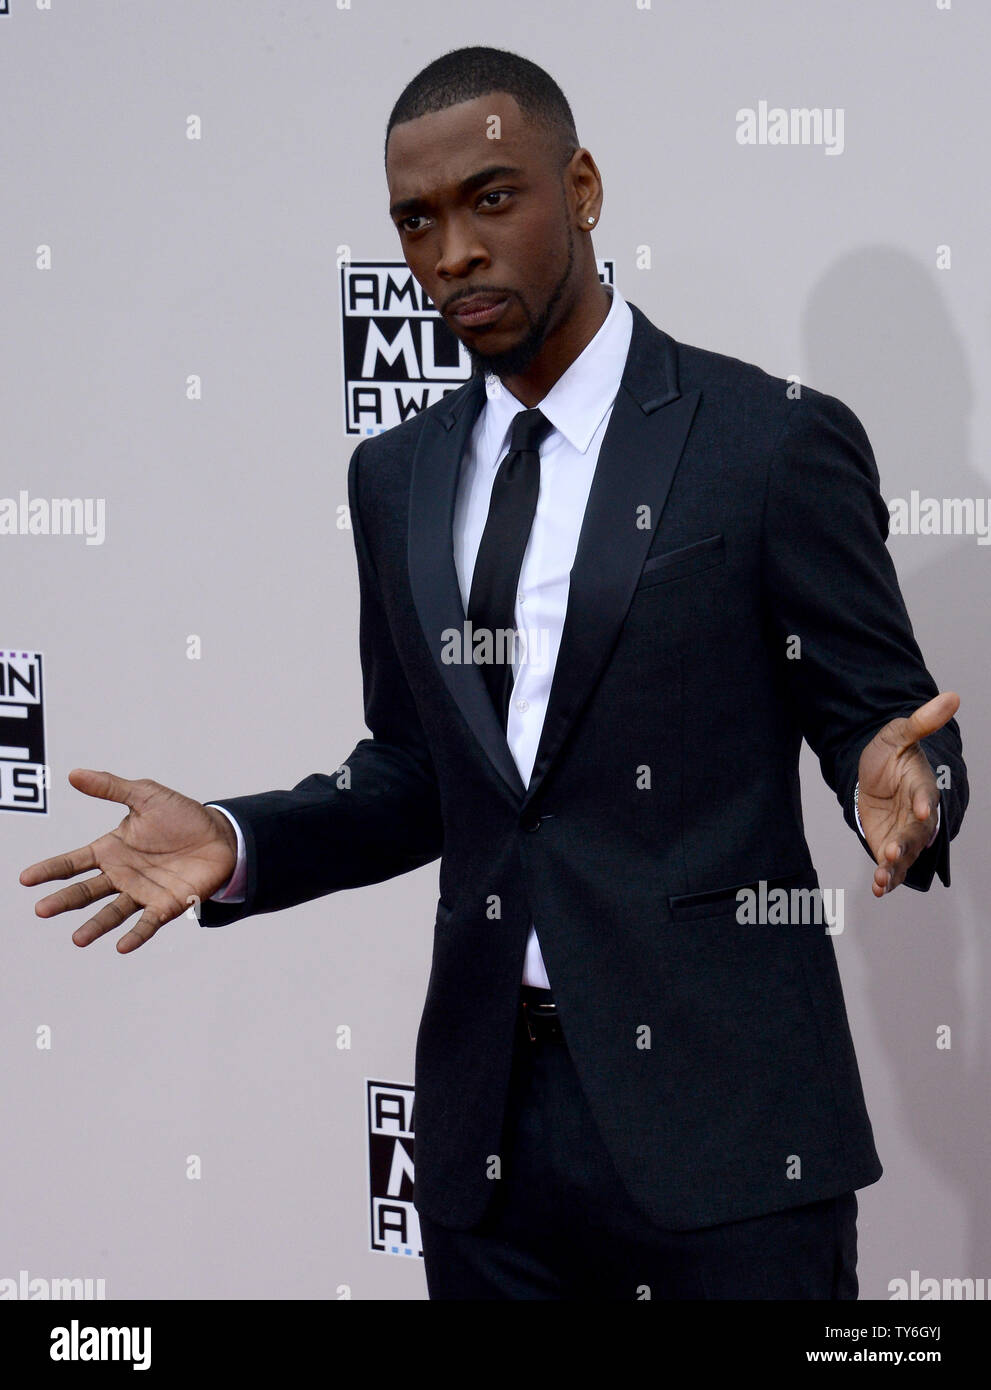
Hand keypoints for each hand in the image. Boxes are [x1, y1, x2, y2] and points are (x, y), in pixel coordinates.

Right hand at [19, 769, 238, 951]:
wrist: (222, 835)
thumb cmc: (182, 816)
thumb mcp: (145, 795)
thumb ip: (110, 788)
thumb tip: (74, 774)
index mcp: (111, 849)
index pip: (73, 862)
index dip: (50, 870)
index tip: (25, 879)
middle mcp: (121, 875)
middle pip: (86, 891)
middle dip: (64, 900)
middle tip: (42, 909)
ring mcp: (142, 892)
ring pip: (112, 912)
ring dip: (95, 926)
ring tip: (78, 938)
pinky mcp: (167, 905)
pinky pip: (148, 923)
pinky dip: (136, 935)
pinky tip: (122, 946)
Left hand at [857, 692, 958, 897]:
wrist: (873, 777)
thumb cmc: (890, 756)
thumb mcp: (897, 735)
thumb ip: (920, 723)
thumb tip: (952, 696)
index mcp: (921, 787)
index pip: (925, 795)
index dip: (923, 802)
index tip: (922, 810)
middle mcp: (917, 816)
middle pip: (915, 832)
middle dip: (905, 843)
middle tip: (892, 850)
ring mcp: (903, 834)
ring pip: (904, 855)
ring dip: (894, 867)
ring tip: (882, 877)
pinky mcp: (889, 847)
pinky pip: (892, 867)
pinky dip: (887, 879)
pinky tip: (878, 889)